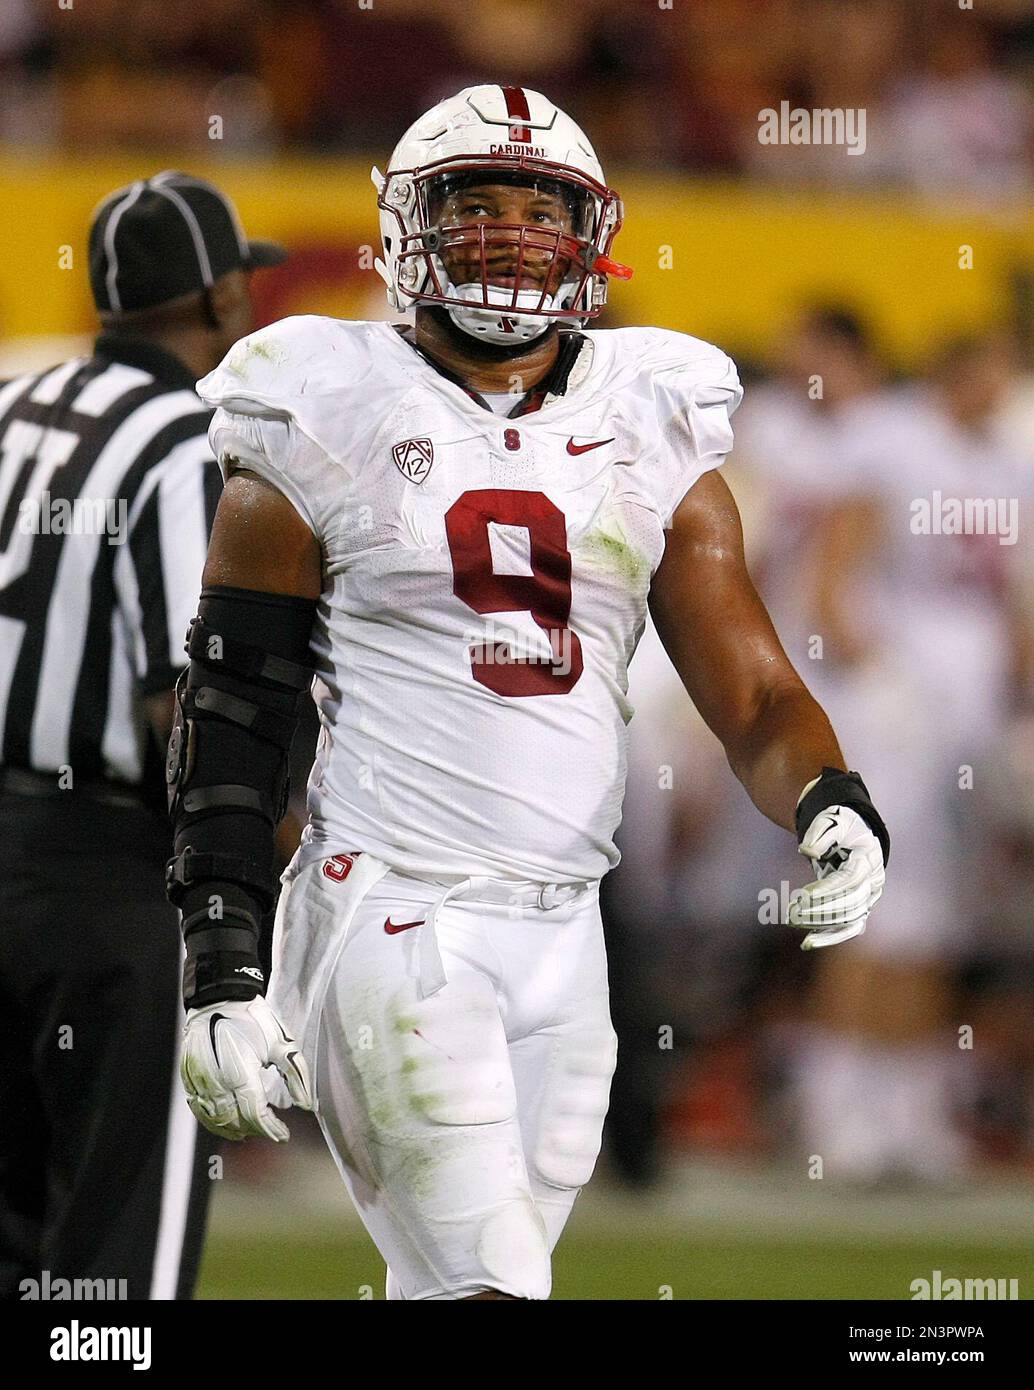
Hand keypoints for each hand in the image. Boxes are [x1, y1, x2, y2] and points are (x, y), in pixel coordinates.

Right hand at [181, 997, 312, 1141]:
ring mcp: (200, 1080)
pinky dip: (212, 1120)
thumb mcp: (282, 1043)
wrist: (220, 998)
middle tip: (270, 1130)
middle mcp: (217, 1081)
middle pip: (235, 1121)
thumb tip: (307, 1104)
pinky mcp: (189, 1077)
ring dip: (234, 1129)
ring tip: (250, 1132)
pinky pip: (198, 1108)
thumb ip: (296, 1075)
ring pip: (215, 1119)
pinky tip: (225, 1123)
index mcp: (241, 1072)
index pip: (255, 1114)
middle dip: (255, 1130)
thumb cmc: (253, 1019)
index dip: (270, 1129)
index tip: (283, 1134)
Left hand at [788, 805, 884, 949]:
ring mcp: (868, 898)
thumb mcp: (830, 822)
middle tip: (791, 911)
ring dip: (820, 923)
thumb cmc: (840, 826)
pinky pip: (848, 929)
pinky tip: (807, 943)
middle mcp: (873, 882)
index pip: (848, 880)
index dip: (826, 890)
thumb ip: (819, 835)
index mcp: (868, 859)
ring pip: (848, 919)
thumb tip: (807, 852)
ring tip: (791, 920)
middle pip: (849, 903)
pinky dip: (829, 937)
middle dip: (820, 910)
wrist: (853, 833)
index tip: (801, 896)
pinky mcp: (859, 908)